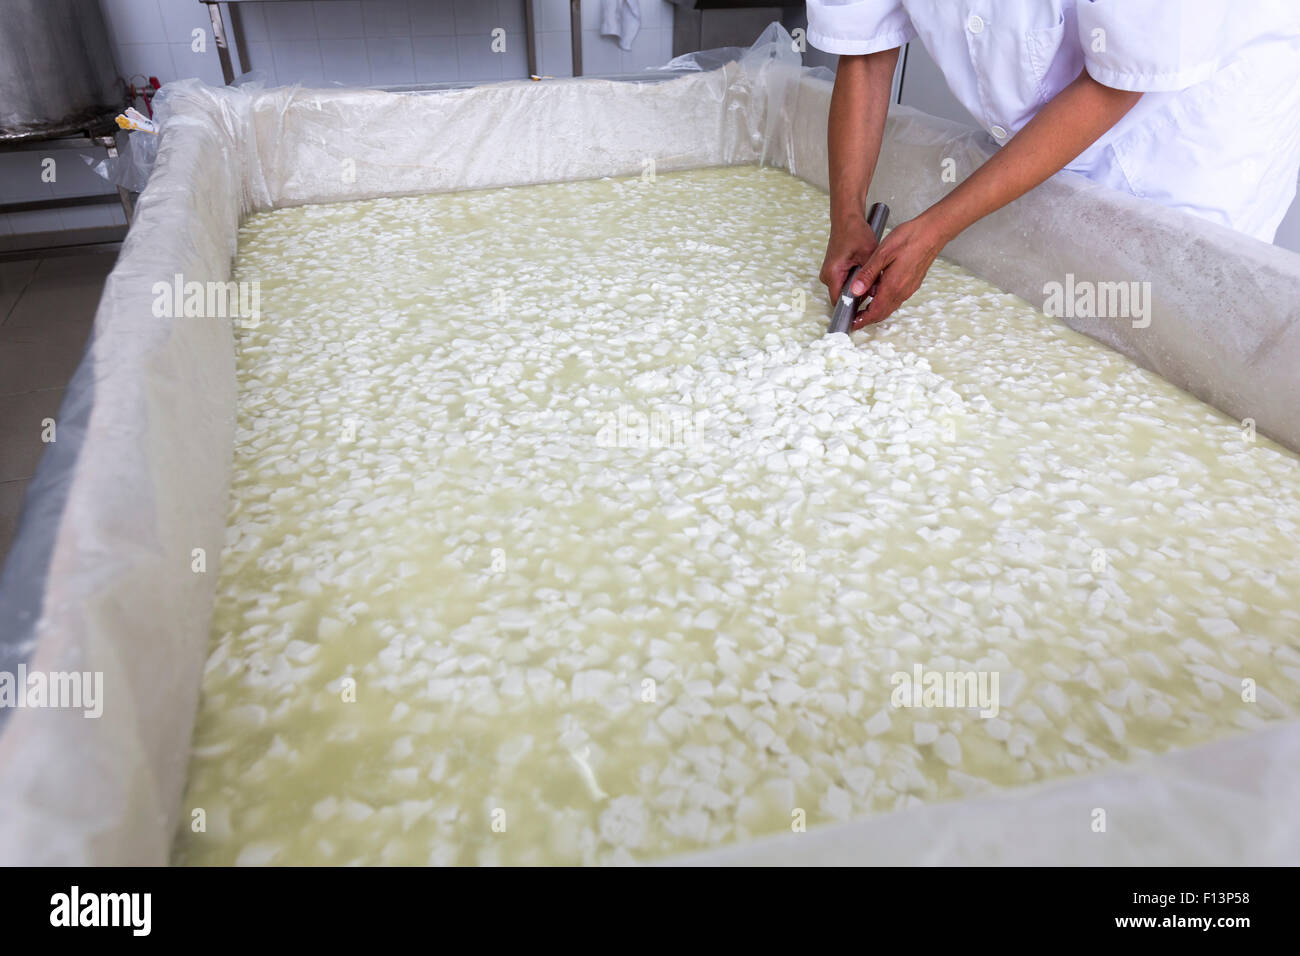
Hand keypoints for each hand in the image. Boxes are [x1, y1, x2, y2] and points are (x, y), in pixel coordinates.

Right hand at [819, 215, 879, 302]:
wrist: (846, 219)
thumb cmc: (855, 232)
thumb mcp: (868, 254)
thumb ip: (871, 276)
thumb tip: (877, 294)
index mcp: (832, 274)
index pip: (840, 302)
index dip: (853, 308)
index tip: (865, 312)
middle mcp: (827, 276)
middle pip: (843, 297)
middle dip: (858, 296)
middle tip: (874, 290)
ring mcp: (829, 274)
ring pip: (844, 290)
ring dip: (857, 288)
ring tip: (870, 278)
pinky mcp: (833, 271)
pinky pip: (844, 283)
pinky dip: (854, 282)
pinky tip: (864, 273)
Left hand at [851, 214, 947, 328]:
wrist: (933, 232)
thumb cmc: (909, 239)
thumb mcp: (882, 253)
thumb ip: (868, 274)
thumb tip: (855, 290)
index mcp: (893, 286)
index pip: (875, 312)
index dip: (862, 320)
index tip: (852, 324)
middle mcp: (902, 291)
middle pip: (883, 313)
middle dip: (868, 318)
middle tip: (854, 318)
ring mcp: (909, 288)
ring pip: (890, 307)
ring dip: (876, 311)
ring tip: (863, 308)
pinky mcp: (913, 283)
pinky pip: (897, 299)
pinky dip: (885, 302)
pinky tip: (878, 294)